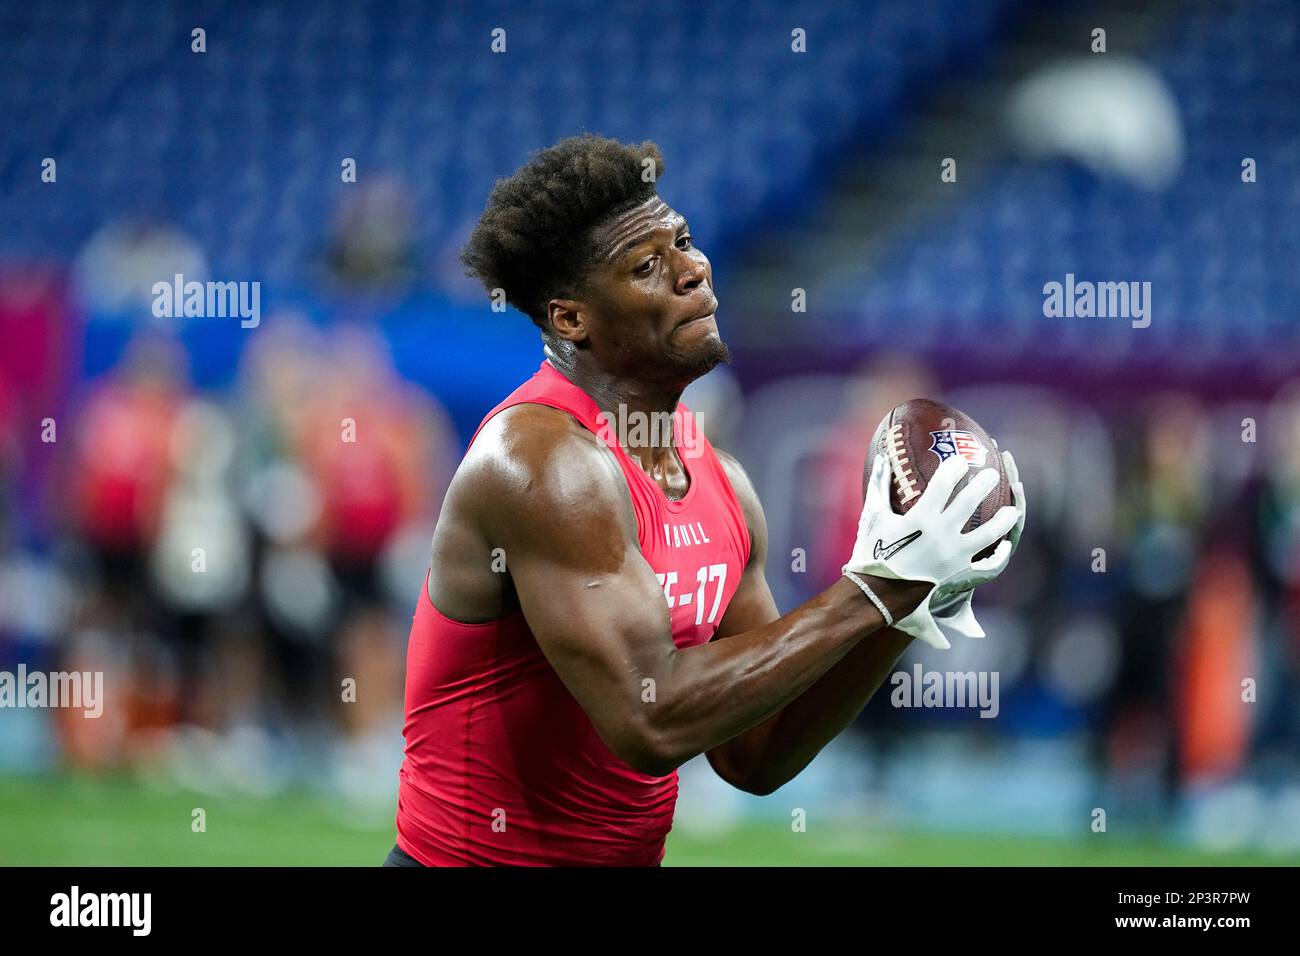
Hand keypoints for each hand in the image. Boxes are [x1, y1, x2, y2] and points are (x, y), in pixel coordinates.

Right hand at [844, 451, 1018, 649]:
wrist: (876, 595)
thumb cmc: (872, 553)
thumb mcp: (873, 517)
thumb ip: (879, 485)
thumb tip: (881, 458)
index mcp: (920, 518)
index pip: (943, 484)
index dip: (954, 468)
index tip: (960, 461)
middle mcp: (942, 535)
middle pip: (970, 502)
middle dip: (983, 483)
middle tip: (991, 473)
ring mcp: (954, 556)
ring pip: (989, 533)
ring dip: (1004, 519)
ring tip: (1012, 509)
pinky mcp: (960, 574)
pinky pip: (986, 565)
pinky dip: (998, 556)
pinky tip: (1005, 545)